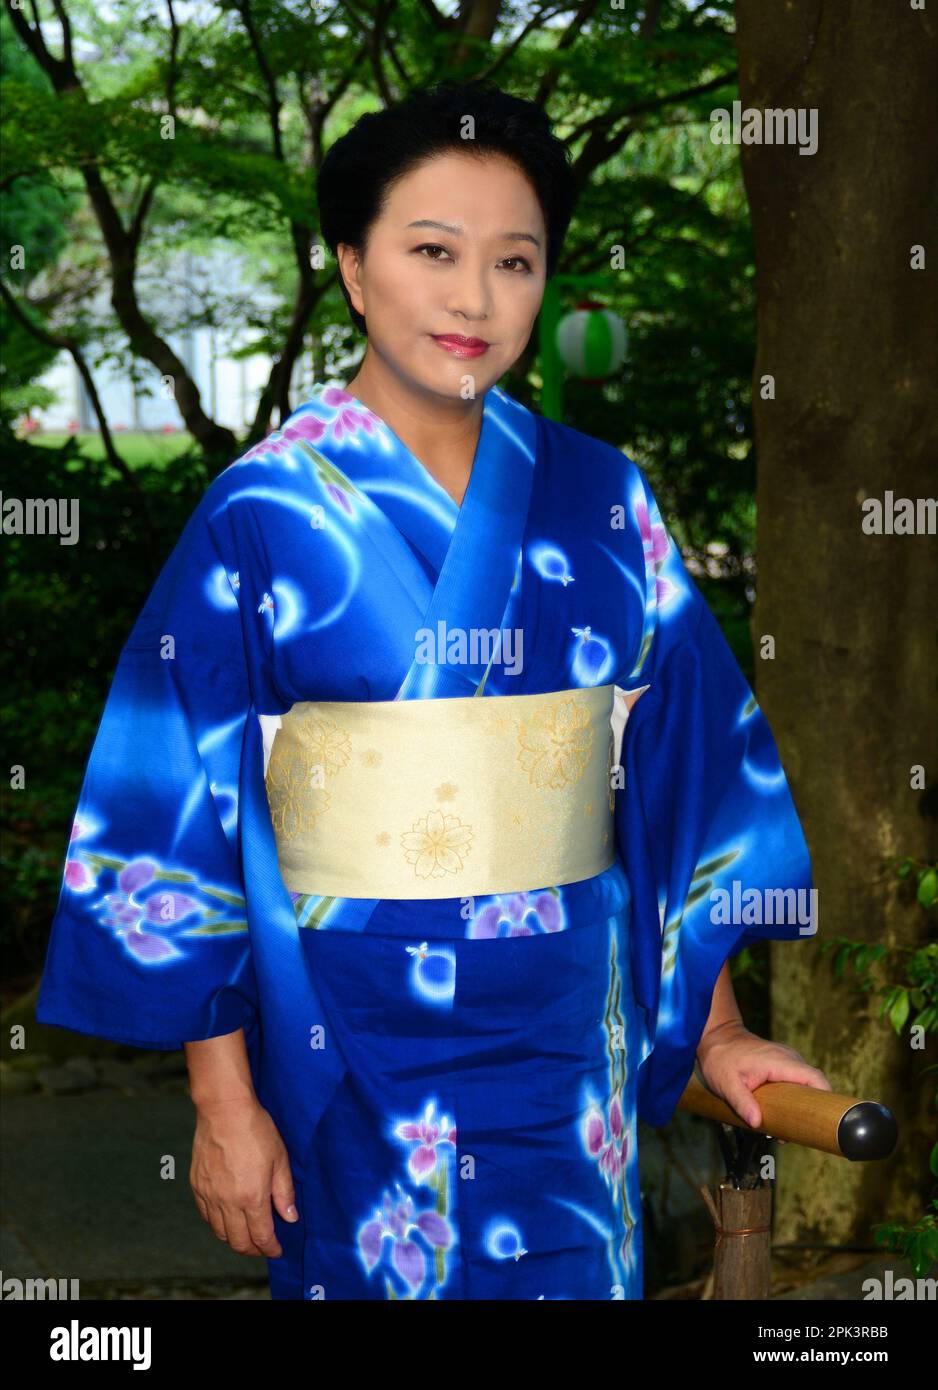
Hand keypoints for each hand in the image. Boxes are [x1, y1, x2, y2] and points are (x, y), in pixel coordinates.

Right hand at [190, 1095, 298, 1256]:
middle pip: (238, 1241)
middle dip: (253, 1250)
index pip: (261, 1236)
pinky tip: (227, 1219)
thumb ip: (284, 1192)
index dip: (271, 1248)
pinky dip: (217, 1224)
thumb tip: (290, 1218)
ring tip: (246, 1235)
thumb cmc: (256, 1131)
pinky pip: (206, 1216)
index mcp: (252, 1197)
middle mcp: (228, 1202)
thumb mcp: (280, 1159)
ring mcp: (209, 1195)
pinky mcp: (197, 1186)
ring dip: (234, 1239)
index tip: (278, 1250)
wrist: (224, 1110)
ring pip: (220, 1232)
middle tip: (263, 1247)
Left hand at [696, 1021, 831, 1139]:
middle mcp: (789, 1058)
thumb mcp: (726, 1083)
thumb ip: (741, 1103)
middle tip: (794, 1131)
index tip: (823, 1120)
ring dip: (801, 1105)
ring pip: (806, 1084)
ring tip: (784, 1126)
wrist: (717, 1037)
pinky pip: (797, 1081)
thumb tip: (757, 1123)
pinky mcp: (783, 1064)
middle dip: (810, 1109)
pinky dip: (794, 1097)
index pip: (815, 1078)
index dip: (825, 1098)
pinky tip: (780, 1113)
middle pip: (814, 1085)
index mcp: (780, 1062)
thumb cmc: (721, 1058)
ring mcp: (787, 1059)